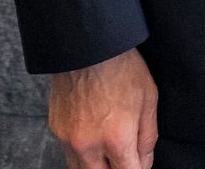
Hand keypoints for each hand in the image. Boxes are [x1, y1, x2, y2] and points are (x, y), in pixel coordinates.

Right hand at [48, 47, 157, 168]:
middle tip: (124, 157)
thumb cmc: (122, 68)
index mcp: (116, 138)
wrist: (88, 47)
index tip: (140, 164)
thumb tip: (144, 162)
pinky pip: (69, 153)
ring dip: (97, 166)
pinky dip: (82, 153)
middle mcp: (88, 144)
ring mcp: (68, 139)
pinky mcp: (55, 130)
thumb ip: (148, 138)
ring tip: (109, 151)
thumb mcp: (149, 99)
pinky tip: (93, 138)